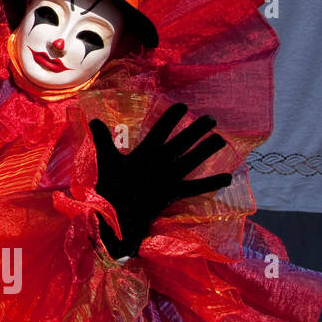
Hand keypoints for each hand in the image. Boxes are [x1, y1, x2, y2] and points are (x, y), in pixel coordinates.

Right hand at [89, 103, 232, 258]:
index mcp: (146, 151)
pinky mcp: (176, 193)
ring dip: (208, 149)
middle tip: (211, 119)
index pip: (161, 128)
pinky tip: (228, 178)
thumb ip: (102, 139)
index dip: (172, 116)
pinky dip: (212, 183)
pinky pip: (198, 187)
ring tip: (221, 139)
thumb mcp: (106, 161)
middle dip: (198, 128)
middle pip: (184, 141)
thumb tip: (94, 119)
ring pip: (194, 159)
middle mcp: (162, 161)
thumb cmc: (111, 187)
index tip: (183, 106)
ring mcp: (172, 177)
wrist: (120, 216)